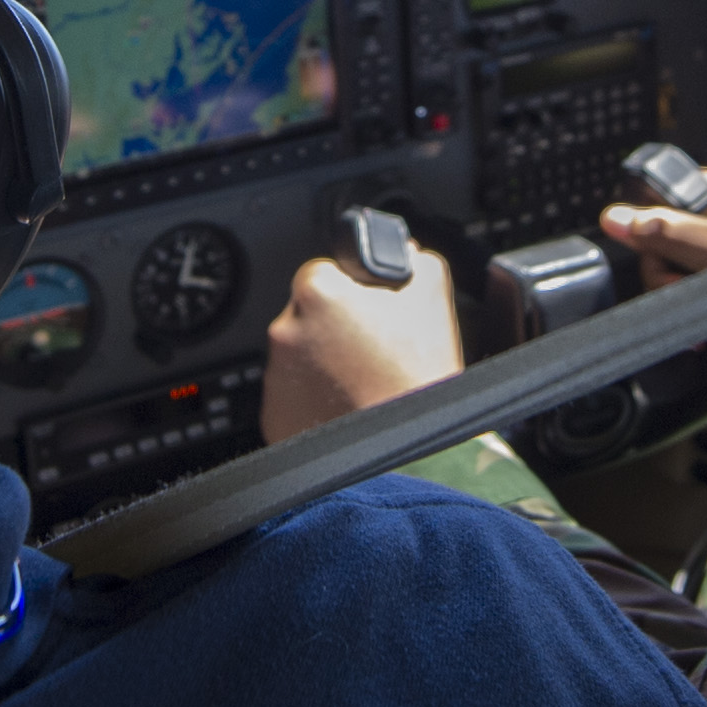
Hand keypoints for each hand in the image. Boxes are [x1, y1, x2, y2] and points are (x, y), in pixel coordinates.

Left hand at [261, 229, 465, 440]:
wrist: (408, 455)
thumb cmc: (418, 379)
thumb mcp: (433, 295)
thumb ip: (410, 259)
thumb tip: (401, 251)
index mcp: (316, 290)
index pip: (325, 272)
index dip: (353, 293)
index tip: (370, 313)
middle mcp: (284, 328)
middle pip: (308, 316)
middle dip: (335, 330)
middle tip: (373, 353)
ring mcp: (274, 376)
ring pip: (300, 358)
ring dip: (323, 366)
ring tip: (363, 385)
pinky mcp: (273, 416)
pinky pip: (293, 398)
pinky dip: (314, 401)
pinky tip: (347, 408)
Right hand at [601, 164, 706, 386]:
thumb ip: (658, 231)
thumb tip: (614, 218)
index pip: (666, 196)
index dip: (651, 221)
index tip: (647, 241)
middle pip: (662, 243)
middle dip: (663, 270)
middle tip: (680, 281)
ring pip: (673, 276)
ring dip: (676, 298)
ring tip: (696, 306)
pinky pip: (690, 302)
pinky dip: (690, 317)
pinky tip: (699, 328)